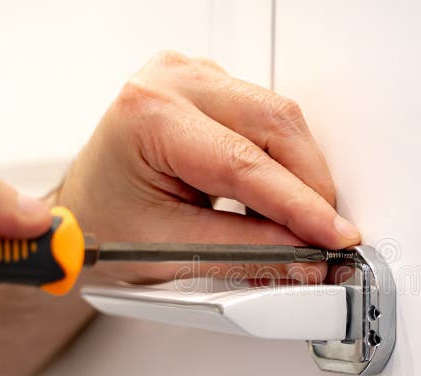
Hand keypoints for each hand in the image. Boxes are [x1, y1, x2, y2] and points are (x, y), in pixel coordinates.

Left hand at [57, 51, 359, 284]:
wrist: (87, 209)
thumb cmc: (107, 224)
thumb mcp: (174, 248)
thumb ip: (248, 251)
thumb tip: (305, 255)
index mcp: (149, 115)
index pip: (245, 163)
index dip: (299, 205)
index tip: (333, 236)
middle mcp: (174, 82)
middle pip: (275, 124)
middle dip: (311, 186)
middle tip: (326, 235)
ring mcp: (197, 77)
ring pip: (281, 117)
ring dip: (302, 173)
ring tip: (300, 223)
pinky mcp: (215, 86)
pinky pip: (271, 117)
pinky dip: (287, 160)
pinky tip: (281, 195)